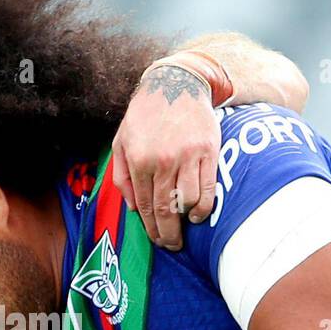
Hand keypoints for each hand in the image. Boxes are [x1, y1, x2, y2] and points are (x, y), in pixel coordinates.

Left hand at [112, 64, 220, 250]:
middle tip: (172, 246)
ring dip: (186, 222)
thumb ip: (122, 175)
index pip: (145, 205)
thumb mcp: (121, 141)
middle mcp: (163, 160)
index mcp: (140, 160)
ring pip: (187, 201)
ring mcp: (187, 156)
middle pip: (166, 209)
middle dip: (168, 233)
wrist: (176, 84)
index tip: (157, 240)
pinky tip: (198, 215)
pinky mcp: (208, 150)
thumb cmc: (145, 115)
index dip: (151, 227)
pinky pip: (208, 188)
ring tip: (185, 230)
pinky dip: (204, 207)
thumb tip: (132, 208)